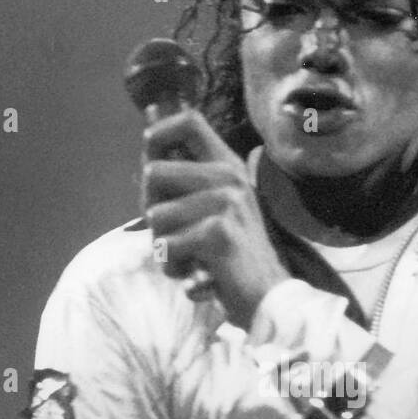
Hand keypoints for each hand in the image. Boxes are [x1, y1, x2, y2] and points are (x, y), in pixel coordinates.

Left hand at [141, 109, 290, 329]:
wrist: (268, 297)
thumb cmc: (231, 256)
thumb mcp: (212, 206)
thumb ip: (183, 173)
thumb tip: (149, 122)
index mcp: (228, 165)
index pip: (189, 121)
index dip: (158, 133)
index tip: (150, 159)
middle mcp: (229, 177)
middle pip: (153, 172)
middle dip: (149, 209)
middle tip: (174, 235)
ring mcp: (226, 203)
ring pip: (154, 215)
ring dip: (163, 247)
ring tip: (191, 258)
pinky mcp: (219, 233)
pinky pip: (166, 246)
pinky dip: (174, 268)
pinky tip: (196, 275)